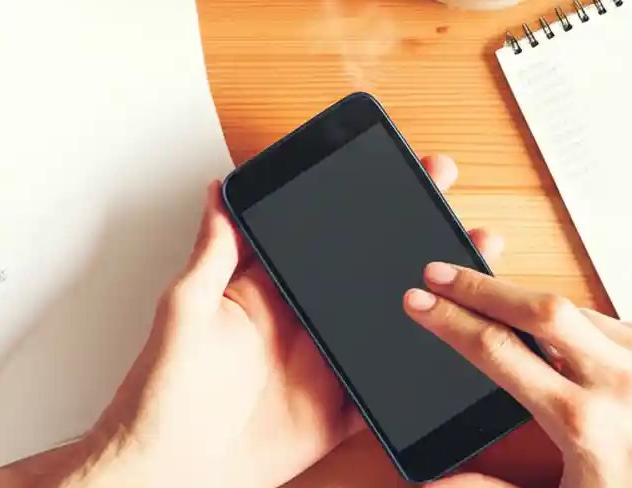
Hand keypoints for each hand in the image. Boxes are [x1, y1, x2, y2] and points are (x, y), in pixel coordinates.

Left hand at [54, 155, 501, 487]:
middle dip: (408, 241)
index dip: (359, 205)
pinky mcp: (335, 411)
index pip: (320, 235)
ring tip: (469, 273)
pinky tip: (455, 343)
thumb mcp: (185, 310)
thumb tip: (218, 189)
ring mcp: (322, 365)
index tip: (395, 174)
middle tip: (452, 211)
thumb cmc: (162, 393)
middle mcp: (299, 322)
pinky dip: (418, 370)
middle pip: (364, 274)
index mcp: (264, 290)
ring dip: (426, 301)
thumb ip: (212, 253)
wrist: (167, 471)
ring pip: (385, 324)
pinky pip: (385, 387)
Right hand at [403, 266, 631, 487]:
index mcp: (583, 426)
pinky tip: (579, 353)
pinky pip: (617, 323)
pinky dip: (588, 332)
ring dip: (536, 313)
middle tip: (439, 270)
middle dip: (480, 286)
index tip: (417, 299)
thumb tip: (431, 486)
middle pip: (536, 308)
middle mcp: (621, 383)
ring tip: (506, 321)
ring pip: (576, 312)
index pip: (498, 353)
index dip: (449, 321)